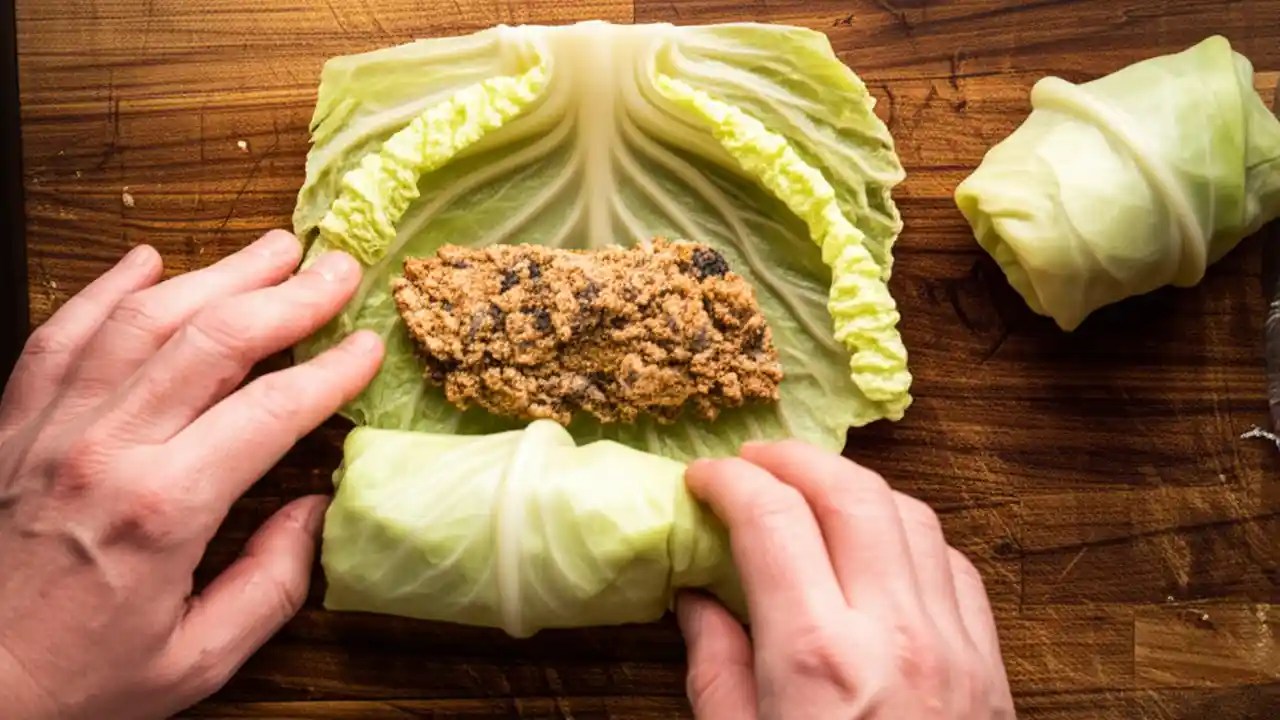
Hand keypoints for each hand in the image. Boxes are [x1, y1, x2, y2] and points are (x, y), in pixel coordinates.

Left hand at [0, 231, 382, 719]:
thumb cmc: (76, 685)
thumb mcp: (196, 660)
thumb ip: (271, 584)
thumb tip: (315, 511)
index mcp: (163, 510)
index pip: (271, 410)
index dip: (331, 371)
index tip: (368, 347)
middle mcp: (105, 450)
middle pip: (212, 341)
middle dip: (287, 298)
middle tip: (337, 270)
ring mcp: (50, 430)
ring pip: (142, 321)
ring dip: (215, 275)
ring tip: (270, 250)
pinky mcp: (12, 427)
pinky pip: (60, 336)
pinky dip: (104, 291)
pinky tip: (146, 263)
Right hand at [677, 442, 1014, 718]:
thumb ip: (716, 670)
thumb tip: (698, 598)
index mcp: (816, 659)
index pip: (770, 518)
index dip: (728, 480)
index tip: (700, 479)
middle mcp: (892, 633)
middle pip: (849, 492)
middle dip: (792, 459)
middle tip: (751, 462)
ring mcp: (953, 646)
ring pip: (911, 514)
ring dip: (854, 487)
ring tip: (810, 494)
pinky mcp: (991, 667)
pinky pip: (954, 565)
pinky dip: (909, 536)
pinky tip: (877, 551)